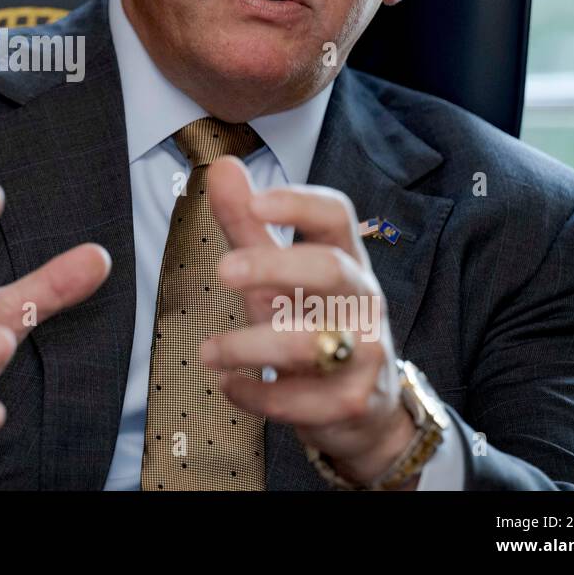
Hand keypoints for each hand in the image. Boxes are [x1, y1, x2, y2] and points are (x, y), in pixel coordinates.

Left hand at [199, 157, 416, 487]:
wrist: (363, 408)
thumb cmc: (313, 324)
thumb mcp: (278, 275)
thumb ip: (248, 225)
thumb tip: (221, 166)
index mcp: (346, 259)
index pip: (337, 215)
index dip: (299, 202)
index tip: (257, 201)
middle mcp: (363, 300)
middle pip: (330, 269)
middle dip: (274, 266)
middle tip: (223, 270)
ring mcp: (365, 353)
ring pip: (311, 343)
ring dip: (249, 346)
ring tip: (208, 352)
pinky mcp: (353, 402)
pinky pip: (301, 401)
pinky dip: (258, 396)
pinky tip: (229, 386)